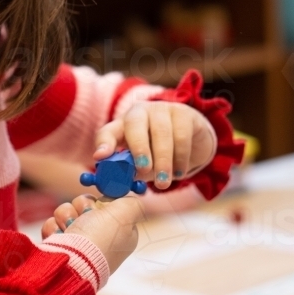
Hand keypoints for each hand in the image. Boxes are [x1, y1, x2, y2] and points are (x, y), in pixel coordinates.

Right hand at [41, 192, 146, 274]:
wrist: (73, 261)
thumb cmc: (101, 238)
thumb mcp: (126, 214)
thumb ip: (133, 203)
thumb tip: (133, 199)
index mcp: (118, 233)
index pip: (107, 205)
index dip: (101, 202)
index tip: (99, 204)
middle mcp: (99, 238)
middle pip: (85, 206)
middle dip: (81, 207)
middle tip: (84, 216)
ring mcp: (78, 243)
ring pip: (67, 212)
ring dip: (66, 216)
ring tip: (69, 228)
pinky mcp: (60, 246)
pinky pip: (53, 224)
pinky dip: (54, 228)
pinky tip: (60, 236)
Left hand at [94, 101, 215, 190]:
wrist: (193, 144)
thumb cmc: (159, 155)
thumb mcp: (142, 164)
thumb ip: (131, 172)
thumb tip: (120, 185)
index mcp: (123, 125)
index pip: (108, 131)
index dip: (103, 143)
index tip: (100, 157)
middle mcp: (140, 112)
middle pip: (134, 124)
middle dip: (138, 148)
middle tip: (144, 170)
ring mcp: (163, 110)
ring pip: (161, 133)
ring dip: (163, 161)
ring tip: (163, 182)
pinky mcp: (185, 114)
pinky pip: (182, 136)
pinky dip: (180, 158)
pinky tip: (179, 172)